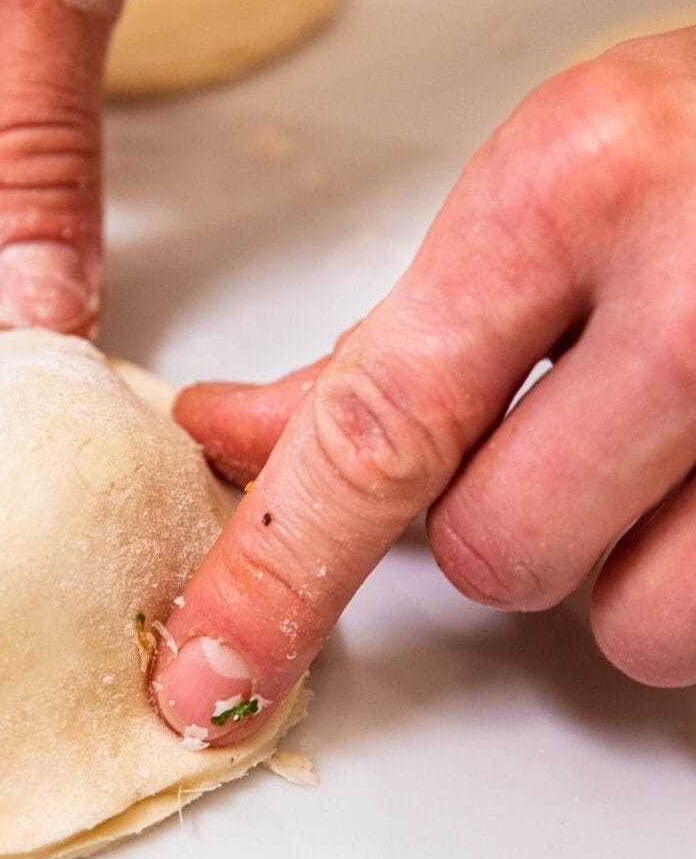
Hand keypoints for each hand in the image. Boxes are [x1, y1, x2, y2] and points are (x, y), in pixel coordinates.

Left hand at [153, 30, 695, 740]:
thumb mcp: (546, 191)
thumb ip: (388, 342)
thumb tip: (235, 441)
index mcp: (568, 192)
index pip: (378, 431)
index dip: (276, 571)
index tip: (211, 667)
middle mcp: (694, 307)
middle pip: (495, 558)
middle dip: (504, 521)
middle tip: (566, 421)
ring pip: (627, 626)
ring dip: (620, 568)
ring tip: (670, 445)